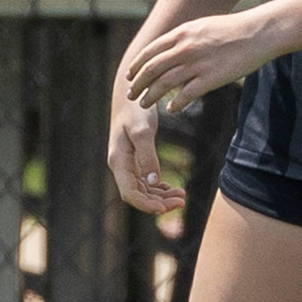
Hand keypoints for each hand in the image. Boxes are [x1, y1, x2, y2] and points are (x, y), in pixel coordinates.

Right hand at [106, 95, 186, 213]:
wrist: (131, 92)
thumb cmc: (135, 109)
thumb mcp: (143, 130)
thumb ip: (147, 156)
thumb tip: (153, 182)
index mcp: (118, 161)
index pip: (129, 194)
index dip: (146, 205)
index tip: (165, 209)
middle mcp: (120, 166)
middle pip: (138, 195)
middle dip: (159, 202)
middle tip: (182, 201)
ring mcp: (127, 163)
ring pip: (143, 189)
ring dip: (161, 196)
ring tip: (182, 196)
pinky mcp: (135, 159)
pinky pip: (146, 181)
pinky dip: (159, 188)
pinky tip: (174, 188)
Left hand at [124, 9, 277, 113]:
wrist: (256, 33)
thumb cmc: (233, 29)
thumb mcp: (202, 26)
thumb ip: (185, 38)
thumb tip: (173, 47)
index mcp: (180, 34)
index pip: (150, 52)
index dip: (137, 65)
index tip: (130, 75)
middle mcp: (184, 49)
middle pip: (152, 69)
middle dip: (138, 83)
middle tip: (131, 94)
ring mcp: (196, 64)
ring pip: (164, 83)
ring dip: (151, 95)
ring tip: (144, 105)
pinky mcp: (210, 78)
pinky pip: (187, 94)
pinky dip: (176, 103)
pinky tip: (172, 110)